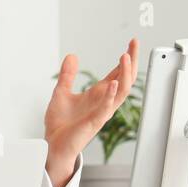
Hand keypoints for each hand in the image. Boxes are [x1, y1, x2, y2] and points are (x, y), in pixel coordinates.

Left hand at [44, 38, 138, 178]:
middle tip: (134, 44)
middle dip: (131, 61)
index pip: (118, 73)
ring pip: (121, 92)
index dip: (126, 58)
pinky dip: (111, 96)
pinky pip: (107, 108)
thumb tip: (71, 56)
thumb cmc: (61, 123)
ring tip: (125, 57)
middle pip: (125, 79)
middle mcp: (103, 102)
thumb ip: (67, 75)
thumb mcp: (61, 92)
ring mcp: (101, 112)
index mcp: (98, 94)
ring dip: (124, 75)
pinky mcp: (93, 122)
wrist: (53, 143)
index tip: (132, 43)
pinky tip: (113, 84)